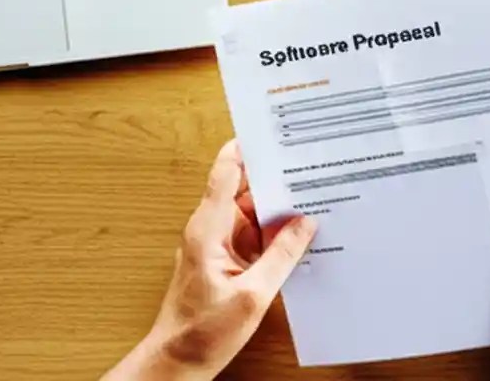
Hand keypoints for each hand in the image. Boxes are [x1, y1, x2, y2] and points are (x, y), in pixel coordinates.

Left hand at [103, 140, 317, 380]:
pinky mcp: (223, 262)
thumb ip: (281, 255)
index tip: (271, 132)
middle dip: (275, 180)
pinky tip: (297, 238)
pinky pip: (252, 237)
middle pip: (244, 190)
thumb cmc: (201, 333)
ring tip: (311, 201)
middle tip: (308, 168)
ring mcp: (216, 246)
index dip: (246, 148)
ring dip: (277, 211)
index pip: (226, 172)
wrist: (178, 363)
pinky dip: (273, 235)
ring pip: (251, 215)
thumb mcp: (253, 294)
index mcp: (208, 228)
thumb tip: (304, 223)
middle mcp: (209, 230)